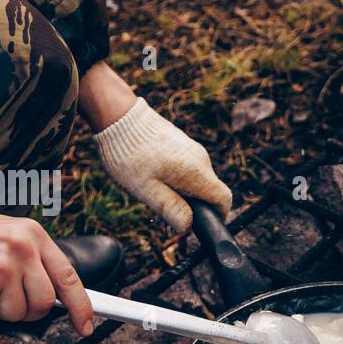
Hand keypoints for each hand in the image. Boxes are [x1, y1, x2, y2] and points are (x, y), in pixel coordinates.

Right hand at [0, 207, 94, 335]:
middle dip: (27, 309)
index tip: (85, 325)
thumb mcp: (7, 233)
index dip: (81, 306)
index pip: (68, 277)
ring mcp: (0, 273)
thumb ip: (34, 258)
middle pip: (43, 303)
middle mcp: (20, 252)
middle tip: (5, 296)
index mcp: (32, 235)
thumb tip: (57, 292)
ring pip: (17, 315)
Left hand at [84, 66, 230, 233]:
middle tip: (166, 206)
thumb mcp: (147, 190)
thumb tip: (188, 227)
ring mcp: (193, 149)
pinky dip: (178, 177)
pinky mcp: (184, 143)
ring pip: (198, 179)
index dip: (219, 216)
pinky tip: (153, 173)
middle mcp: (201, 159)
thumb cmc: (130, 156)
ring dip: (184, 190)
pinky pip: (189, 168)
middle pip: (210, 191)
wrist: (118, 116)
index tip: (204, 226)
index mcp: (196, 172)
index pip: (224, 199)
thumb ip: (171, 209)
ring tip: (154, 186)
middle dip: (195, 205)